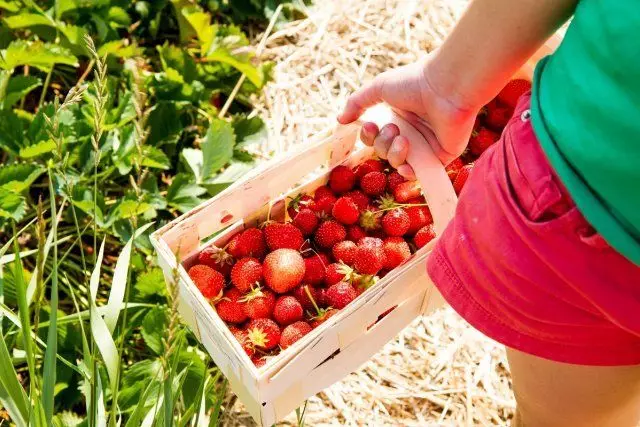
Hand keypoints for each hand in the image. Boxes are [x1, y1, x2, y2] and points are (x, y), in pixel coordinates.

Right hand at [338, 59, 477, 177]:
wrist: (446, 87)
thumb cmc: (414, 82)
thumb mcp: (379, 87)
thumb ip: (357, 102)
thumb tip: (340, 121)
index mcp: (398, 116)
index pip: (375, 136)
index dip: (368, 135)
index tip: (370, 125)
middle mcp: (410, 132)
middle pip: (383, 150)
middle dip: (382, 142)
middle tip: (393, 128)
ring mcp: (425, 145)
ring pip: (398, 162)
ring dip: (394, 153)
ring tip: (403, 138)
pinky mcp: (440, 156)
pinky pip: (418, 173)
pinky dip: (408, 171)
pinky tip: (406, 163)